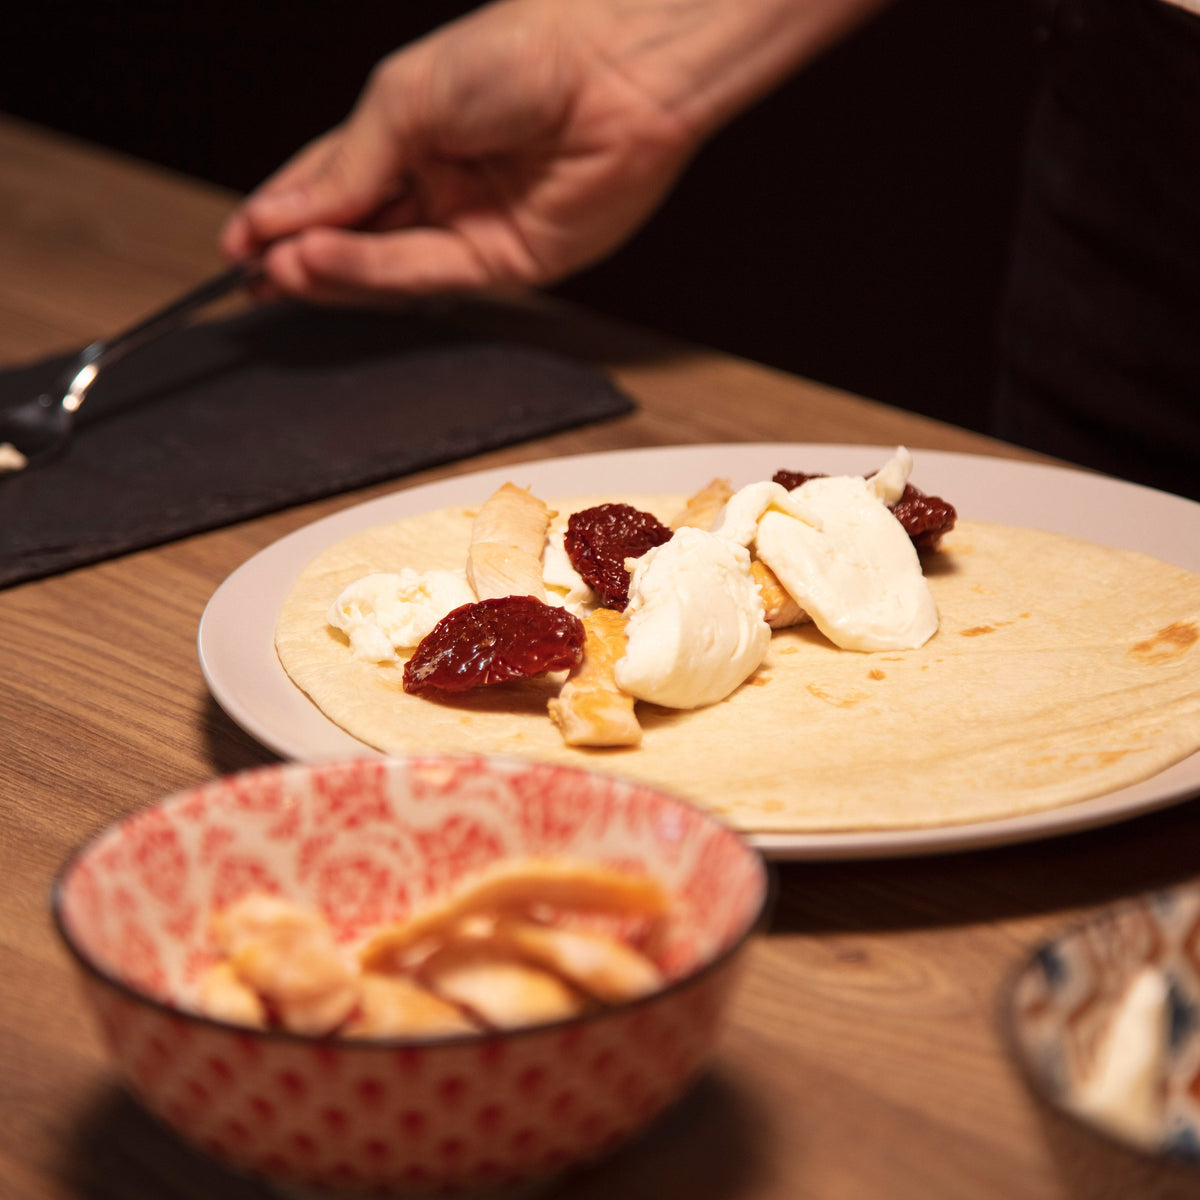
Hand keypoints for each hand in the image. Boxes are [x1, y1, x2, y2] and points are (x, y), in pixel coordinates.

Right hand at [220, 0, 701, 302]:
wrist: (613, 69)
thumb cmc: (521, 53)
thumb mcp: (405, 98)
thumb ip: (348, 166)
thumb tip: (288, 214)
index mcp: (411, 136)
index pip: (333, 186)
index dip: (283, 216)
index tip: (238, 242)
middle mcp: (439, 187)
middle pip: (355, 236)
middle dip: (300, 255)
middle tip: (252, 270)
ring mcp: (472, 228)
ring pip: (386, 265)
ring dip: (330, 269)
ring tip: (281, 267)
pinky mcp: (508, 262)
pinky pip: (430, 274)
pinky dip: (374, 271)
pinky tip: (327, 262)